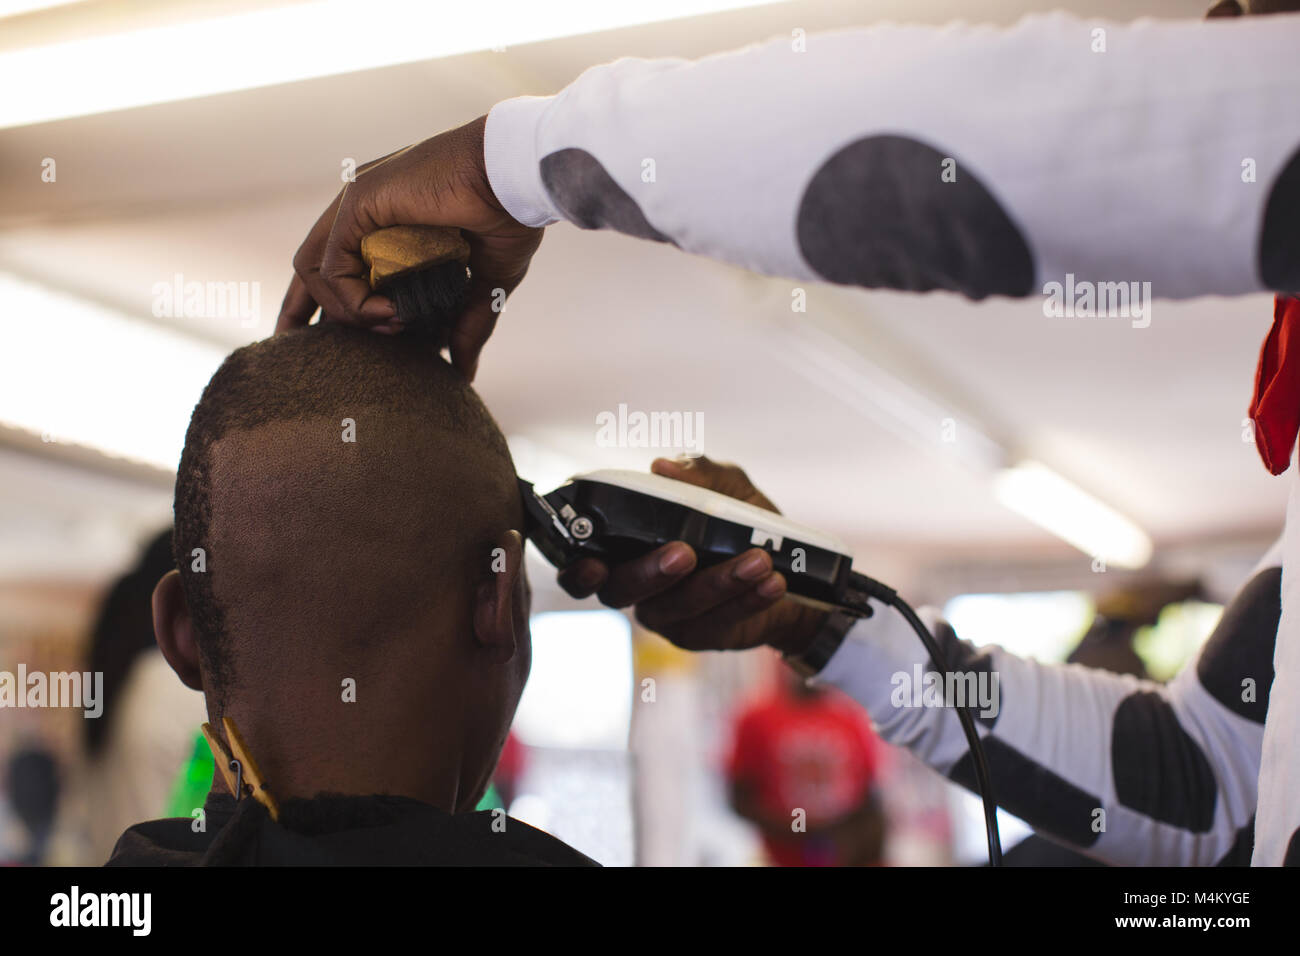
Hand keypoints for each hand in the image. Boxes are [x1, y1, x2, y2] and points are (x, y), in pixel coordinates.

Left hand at [276, 116, 543, 379]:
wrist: (516, 179)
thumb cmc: (508, 217)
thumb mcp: (485, 283)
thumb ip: (466, 324)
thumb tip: (463, 373)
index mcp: (387, 220)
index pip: (336, 265)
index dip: (324, 304)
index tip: (313, 341)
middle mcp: (363, 211)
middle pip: (310, 267)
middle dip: (300, 311)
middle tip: (312, 351)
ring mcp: (356, 205)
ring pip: (315, 271)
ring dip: (348, 312)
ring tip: (393, 324)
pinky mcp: (357, 203)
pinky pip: (332, 267)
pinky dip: (354, 300)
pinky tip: (391, 311)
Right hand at [557, 456, 827, 654]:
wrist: (788, 565)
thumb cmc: (742, 521)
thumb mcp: (727, 487)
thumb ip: (698, 473)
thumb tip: (662, 467)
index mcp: (627, 547)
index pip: (584, 565)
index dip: (578, 570)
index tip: (593, 563)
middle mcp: (638, 586)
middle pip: (623, 590)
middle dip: (652, 572)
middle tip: (686, 552)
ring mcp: (667, 616)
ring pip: (680, 605)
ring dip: (720, 581)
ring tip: (757, 559)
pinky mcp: (700, 635)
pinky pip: (719, 621)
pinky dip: (748, 600)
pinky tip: (772, 581)